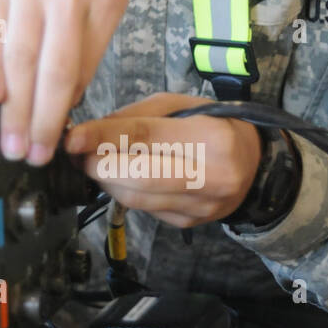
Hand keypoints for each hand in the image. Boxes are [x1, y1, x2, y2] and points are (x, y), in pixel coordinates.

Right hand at [0, 0, 129, 163]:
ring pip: (20, 57)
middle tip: (32, 156)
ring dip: (13, 106)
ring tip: (10, 140)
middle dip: (42, 121)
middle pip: (54, 70)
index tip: (61, 141)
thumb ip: (91, 34)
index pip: (86, 67)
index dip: (70, 109)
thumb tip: (70, 90)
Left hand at [63, 92, 262, 227]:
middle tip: (76, 153)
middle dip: (97, 165)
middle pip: (138, 175)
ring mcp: (201, 204)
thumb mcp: (183, 105)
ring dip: (104, 181)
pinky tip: (116, 179)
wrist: (255, 166)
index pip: (145, 136)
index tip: (72, 137)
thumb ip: (137, 116)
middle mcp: (211, 175)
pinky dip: (123, 193)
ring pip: (136, 199)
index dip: (102, 138)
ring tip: (91, 164)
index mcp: (211, 137)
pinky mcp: (189, 222)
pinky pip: (145, 211)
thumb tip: (92, 132)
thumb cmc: (215, 127)